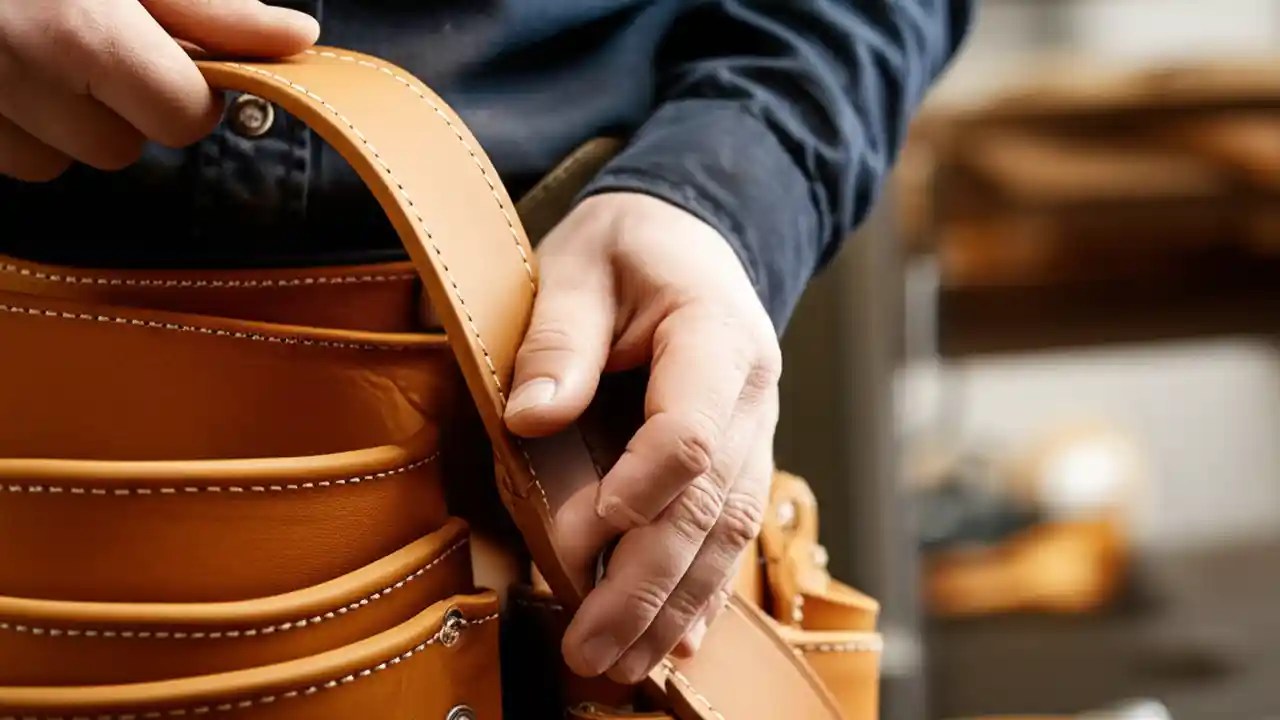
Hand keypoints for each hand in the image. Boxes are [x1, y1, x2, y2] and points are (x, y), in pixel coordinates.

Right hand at [0, 0, 317, 180]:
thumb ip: (203, 3)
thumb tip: (295, 37)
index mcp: (78, 29)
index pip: (182, 119)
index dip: (190, 93)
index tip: (175, 62)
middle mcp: (14, 79)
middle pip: (118, 149)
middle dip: (118, 104)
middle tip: (86, 37)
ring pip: (53, 161)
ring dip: (57, 118)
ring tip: (27, 42)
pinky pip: (1, 157)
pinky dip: (8, 123)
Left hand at [504, 192, 781, 682]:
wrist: (688, 239)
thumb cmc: (629, 247)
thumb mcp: (579, 262)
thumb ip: (558, 336)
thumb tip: (531, 418)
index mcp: (718, 334)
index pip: (693, 426)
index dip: (645, 483)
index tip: (589, 528)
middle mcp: (750, 395)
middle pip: (711, 503)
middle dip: (649, 582)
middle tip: (593, 644)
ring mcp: (751, 433)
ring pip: (724, 535)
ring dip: (673, 607)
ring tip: (622, 664)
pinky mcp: (736, 461)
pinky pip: (724, 536)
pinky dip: (698, 596)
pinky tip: (674, 648)